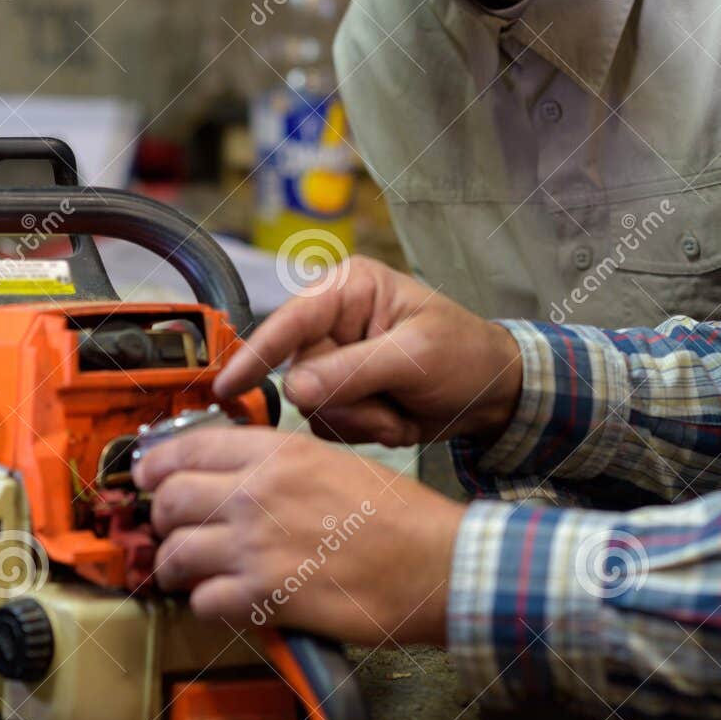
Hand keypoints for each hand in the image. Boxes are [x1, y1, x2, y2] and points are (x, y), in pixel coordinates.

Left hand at [131, 424, 464, 643]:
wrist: (434, 562)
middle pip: (168, 499)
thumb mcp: (335, 461)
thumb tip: (237, 478)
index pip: (187, 447)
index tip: (148, 478)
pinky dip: (207, 605)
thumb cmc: (400, 516)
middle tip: (171, 529)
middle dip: (162, 518)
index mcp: (278, 453)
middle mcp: (258, 494)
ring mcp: (257, 546)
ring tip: (193, 573)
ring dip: (178, 567)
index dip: (155, 466)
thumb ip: (280, 465)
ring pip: (175, 554)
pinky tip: (227, 600)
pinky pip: (203, 603)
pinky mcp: (265, 597)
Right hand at [213, 255, 522, 450]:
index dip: (256, 354)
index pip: (289, 321)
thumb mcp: (415, 356)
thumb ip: (354, 370)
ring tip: (399, 405)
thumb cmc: (465, 354)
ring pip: (311, 407)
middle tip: (389, 400)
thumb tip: (296, 387)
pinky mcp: (341, 395)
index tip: (227, 386)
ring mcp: (334, 362)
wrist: (493, 393)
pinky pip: (327, 426)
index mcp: (349, 289)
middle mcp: (333, 323)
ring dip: (359, 418)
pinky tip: (394, 416)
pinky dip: (364, 430)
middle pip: (298, 374)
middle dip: (345, 398)